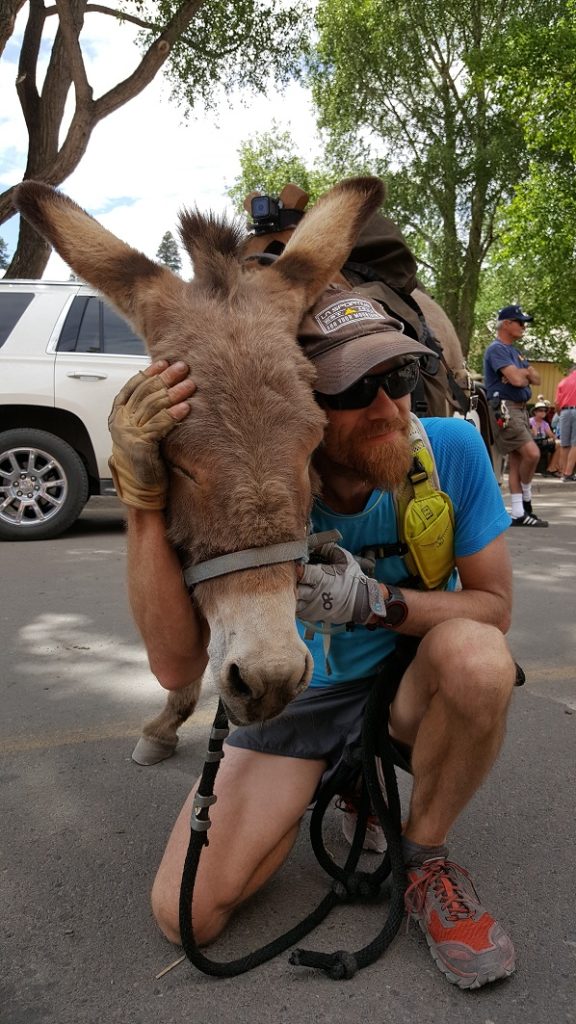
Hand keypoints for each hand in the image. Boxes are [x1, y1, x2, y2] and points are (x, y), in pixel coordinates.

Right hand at [108, 360, 194, 508]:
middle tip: (183, 367)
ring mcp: (128, 433)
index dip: (149, 373)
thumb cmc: (144, 457)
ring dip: (174, 393)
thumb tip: (163, 387)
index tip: (164, 362)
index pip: (133, 386)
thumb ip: (146, 411)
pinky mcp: (139, 445)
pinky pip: (159, 425)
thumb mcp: (141, 429)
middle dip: (165, 378)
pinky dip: (173, 414)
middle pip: (145, 392)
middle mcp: (120, 421)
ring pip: (153, 406)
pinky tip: (186, 407)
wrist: (140, 488)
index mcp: (118, 414)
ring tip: (190, 384)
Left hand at [296, 543, 385, 624]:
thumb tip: (311, 542)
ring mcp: (312, 607)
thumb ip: (326, 548)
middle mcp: (316, 595)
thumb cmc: (352, 578)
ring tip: (292, 582)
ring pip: (291, 599)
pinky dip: (293, 600)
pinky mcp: (311, 615)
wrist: (361, 602)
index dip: (295, 567)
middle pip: (293, 587)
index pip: (302, 573)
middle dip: (290, 578)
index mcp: (324, 579)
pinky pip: (295, 609)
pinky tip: (297, 592)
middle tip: (289, 571)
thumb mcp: (343, 558)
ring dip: (290, 590)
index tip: (294, 562)